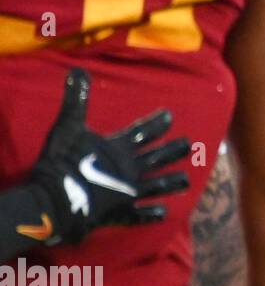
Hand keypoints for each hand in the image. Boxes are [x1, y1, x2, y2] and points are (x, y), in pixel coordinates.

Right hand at [29, 68, 191, 245]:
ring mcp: (128, 193)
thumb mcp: (68, 126)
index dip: (157, 123)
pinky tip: (164, 212)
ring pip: (156, 186)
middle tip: (189, 145)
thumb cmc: (63, 161)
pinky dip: (151, 214)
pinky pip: (139, 215)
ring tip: (186, 180)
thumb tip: (79, 70)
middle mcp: (131, 169)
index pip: (144, 131)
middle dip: (173, 151)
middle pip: (158, 158)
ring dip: (171, 182)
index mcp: (120, 148)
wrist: (55, 199)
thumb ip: (77, 100)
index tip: (170, 117)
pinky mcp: (121, 213)